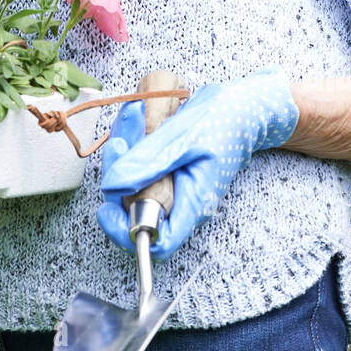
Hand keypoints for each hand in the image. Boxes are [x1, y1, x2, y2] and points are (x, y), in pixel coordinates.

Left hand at [96, 67, 298, 260]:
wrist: (244, 108)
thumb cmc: (223, 121)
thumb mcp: (183, 138)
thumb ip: (148, 164)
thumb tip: (112, 188)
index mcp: (192, 204)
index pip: (156, 243)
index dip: (125, 232)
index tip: (106, 207)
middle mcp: (182, 203)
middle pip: (135, 209)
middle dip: (118, 175)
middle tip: (119, 142)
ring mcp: (174, 189)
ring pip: (134, 185)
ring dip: (124, 153)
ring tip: (131, 117)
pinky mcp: (168, 173)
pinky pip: (141, 168)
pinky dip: (133, 145)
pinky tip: (136, 118)